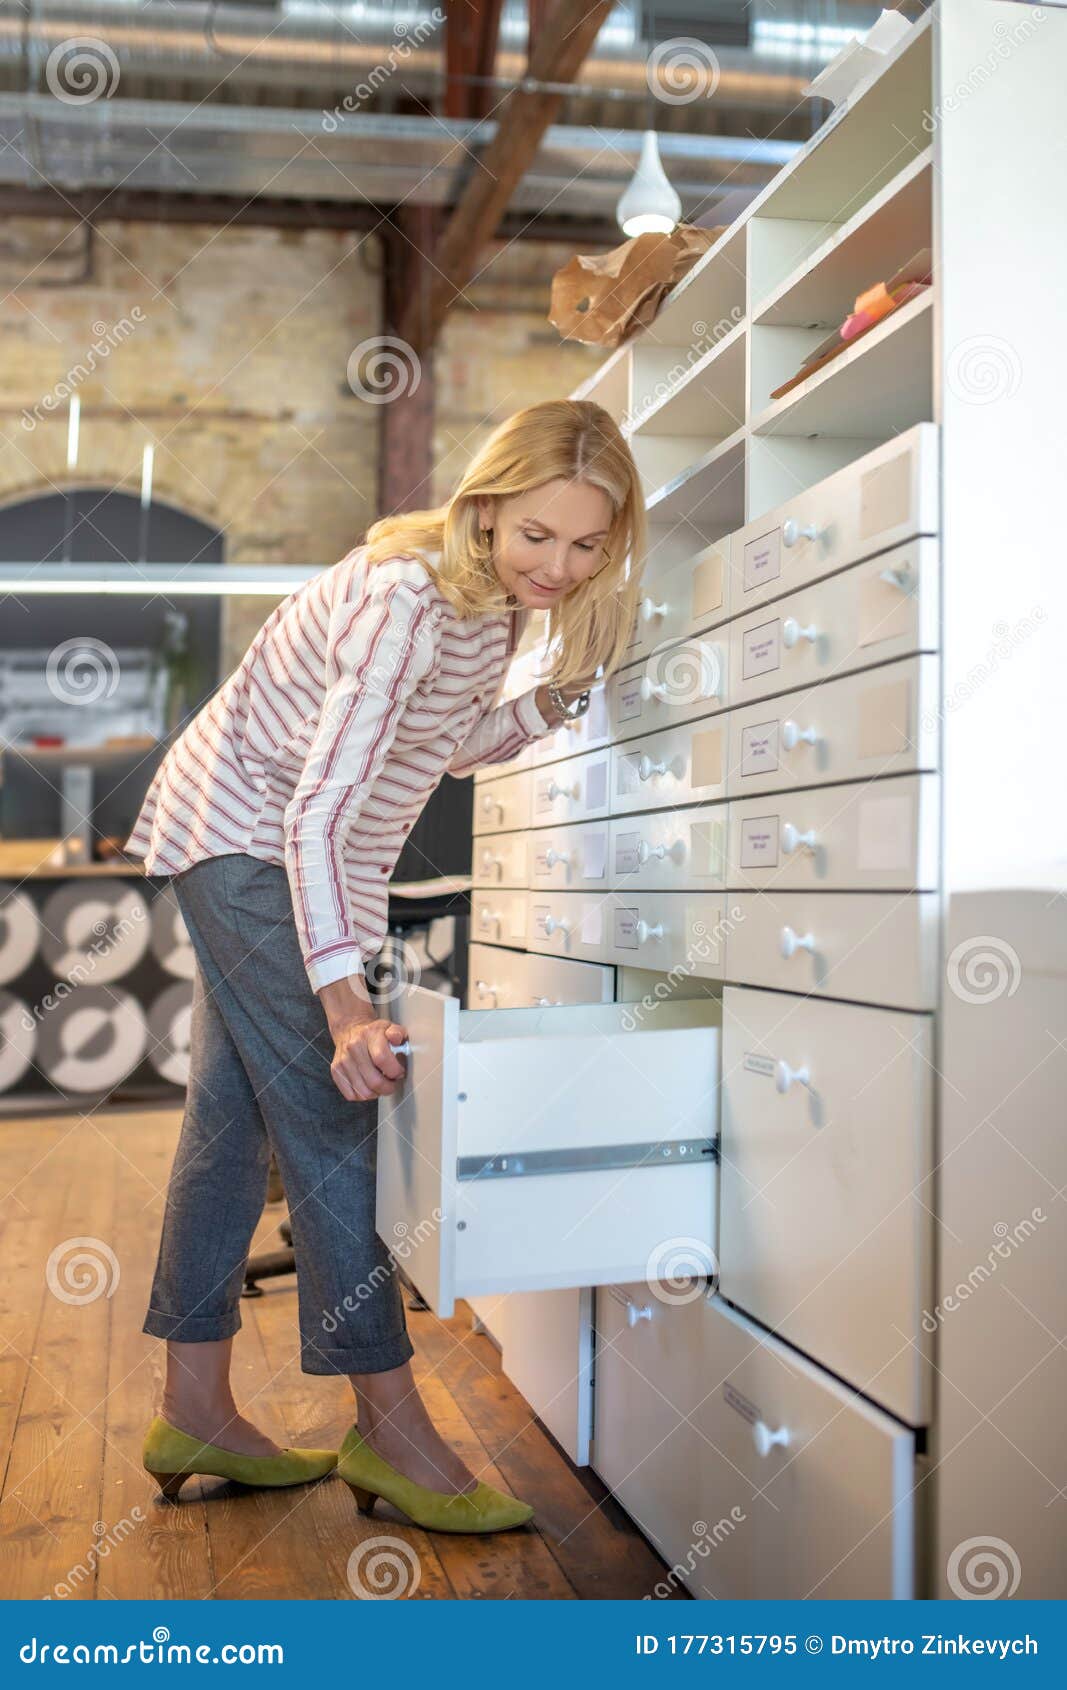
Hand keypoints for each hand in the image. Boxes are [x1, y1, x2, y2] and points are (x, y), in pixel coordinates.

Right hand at [316, 977, 408, 1101]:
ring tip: (381, 1083)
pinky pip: (351, 1094)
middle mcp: (353, 1049)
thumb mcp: (389, 1026)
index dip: (395, 1071)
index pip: (384, 1061)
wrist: (349, 1027)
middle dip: (388, 1086)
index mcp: (369, 1036)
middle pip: (374, 1081)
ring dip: (376, 1092)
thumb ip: (397, 1032)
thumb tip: (398, 1036)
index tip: (399, 1071)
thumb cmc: (373, 1030)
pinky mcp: (335, 1071)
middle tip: (392, 1082)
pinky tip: (367, 1084)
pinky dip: (362, 1094)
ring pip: (363, 1091)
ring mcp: (342, 1062)